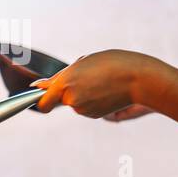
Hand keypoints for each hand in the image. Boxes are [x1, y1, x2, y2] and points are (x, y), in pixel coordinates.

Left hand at [30, 50, 163, 118]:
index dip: (39, 97)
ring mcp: (83, 109)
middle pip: (60, 97)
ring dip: (82, 92)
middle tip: (86, 76)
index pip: (42, 100)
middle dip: (67, 89)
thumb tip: (40, 87)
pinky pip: (86, 106)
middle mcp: (71, 99)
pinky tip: (105, 89)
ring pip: (74, 101)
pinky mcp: (95, 115)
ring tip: (100, 80)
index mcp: (66, 82)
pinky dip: (92, 98)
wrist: (140, 79)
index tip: (37, 93)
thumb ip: (61, 77)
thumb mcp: (84, 62)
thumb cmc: (113, 64)